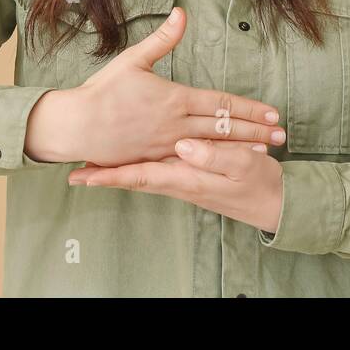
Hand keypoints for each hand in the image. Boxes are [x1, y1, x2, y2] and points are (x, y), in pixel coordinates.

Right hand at [62, 7, 286, 167]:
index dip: (249, 109)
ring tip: (266, 152)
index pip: (221, 104)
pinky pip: (193, 164)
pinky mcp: (157, 161)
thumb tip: (181, 13)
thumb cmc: (103, 91)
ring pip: (213, 149)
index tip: (272, 112)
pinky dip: (215, 164)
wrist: (77, 126)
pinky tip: (228, 166)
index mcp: (174, 99)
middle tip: (282, 135)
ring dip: (241, 150)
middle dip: (256, 132)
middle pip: (224, 129)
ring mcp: (168, 146)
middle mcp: (176, 125)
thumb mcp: (133, 59)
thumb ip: (162, 39)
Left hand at [67, 137, 283, 234]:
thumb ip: (214, 156)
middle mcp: (180, 182)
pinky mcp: (190, 177)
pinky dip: (136, 172)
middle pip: (134, 179)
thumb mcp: (243, 166)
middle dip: (105, 177)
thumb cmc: (260, 184)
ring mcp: (184, 181)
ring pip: (142, 176)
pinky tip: (128, 164)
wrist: (274, 204)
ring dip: (117, 174)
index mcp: (189, 178)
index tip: (84, 176)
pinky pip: (156, 175)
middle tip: (74, 175)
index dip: (111, 176)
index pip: (142, 177)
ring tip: (90, 169)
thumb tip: (183, 146)